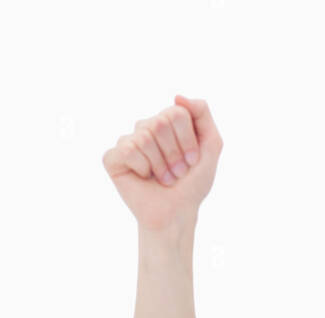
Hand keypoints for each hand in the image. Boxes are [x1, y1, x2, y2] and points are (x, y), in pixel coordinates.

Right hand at [101, 95, 222, 231]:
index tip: (191, 161)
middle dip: (174, 154)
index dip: (188, 141)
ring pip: (144, 137)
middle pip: (160, 123)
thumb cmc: (192, 184)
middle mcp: (145, 127)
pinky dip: (142, 168)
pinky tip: (143, 177)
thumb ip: (203, 114)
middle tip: (176, 172)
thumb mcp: (211, 146)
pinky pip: (128, 150)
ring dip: (160, 165)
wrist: (176, 214)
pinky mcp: (113, 158)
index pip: (177, 112)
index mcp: (166, 121)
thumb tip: (177, 96)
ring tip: (162, 178)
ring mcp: (128, 141)